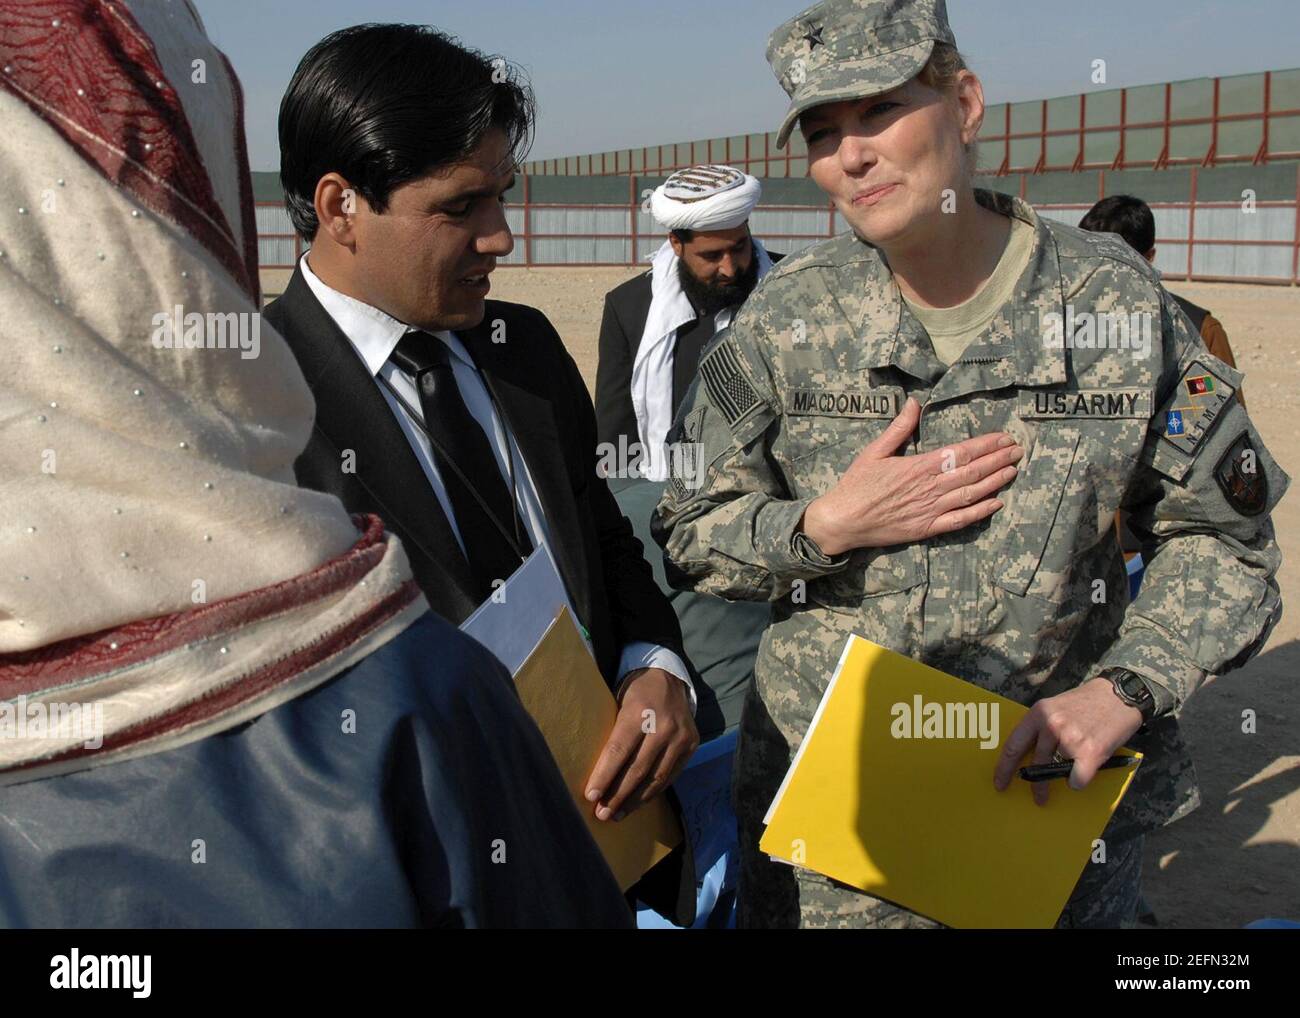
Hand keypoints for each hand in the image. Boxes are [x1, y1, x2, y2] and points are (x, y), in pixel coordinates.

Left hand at [585, 667, 698, 820]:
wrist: (668, 678)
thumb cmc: (635, 694)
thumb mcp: (618, 704)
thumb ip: (613, 735)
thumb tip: (596, 774)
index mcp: (639, 712)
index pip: (618, 750)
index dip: (604, 775)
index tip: (590, 796)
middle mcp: (663, 726)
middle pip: (637, 769)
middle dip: (617, 795)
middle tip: (602, 814)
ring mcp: (681, 737)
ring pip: (656, 778)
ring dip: (635, 800)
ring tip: (617, 815)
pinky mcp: (692, 745)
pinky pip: (670, 776)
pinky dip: (653, 791)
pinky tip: (638, 802)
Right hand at [800, 396, 1022, 555]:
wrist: (843, 520)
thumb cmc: (856, 484)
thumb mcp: (874, 451)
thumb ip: (898, 428)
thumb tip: (914, 402)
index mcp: (918, 466)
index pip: (961, 452)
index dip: (985, 444)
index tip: (1004, 437)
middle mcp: (929, 487)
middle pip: (972, 472)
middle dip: (997, 460)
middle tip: (1018, 451)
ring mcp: (930, 510)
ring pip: (971, 494)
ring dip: (995, 482)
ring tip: (1013, 471)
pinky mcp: (926, 529)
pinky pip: (959, 521)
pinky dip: (980, 512)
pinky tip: (996, 504)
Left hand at [993, 677, 1144, 804]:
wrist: (1119, 695)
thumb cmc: (1085, 703)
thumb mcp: (1054, 707)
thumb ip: (1040, 728)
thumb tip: (1027, 757)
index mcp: (1038, 714)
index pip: (1013, 746)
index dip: (1004, 768)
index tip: (1000, 783)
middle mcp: (1051, 725)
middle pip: (1035, 764)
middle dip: (1036, 785)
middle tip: (1038, 798)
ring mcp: (1070, 739)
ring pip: (1059, 772)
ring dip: (1067, 775)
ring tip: (1079, 763)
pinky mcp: (1090, 752)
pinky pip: (1077, 779)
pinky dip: (1081, 780)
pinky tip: (1087, 769)